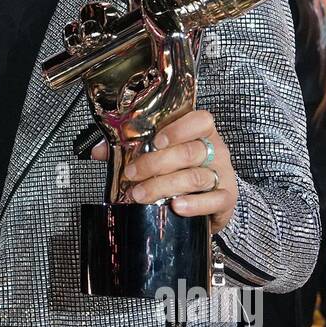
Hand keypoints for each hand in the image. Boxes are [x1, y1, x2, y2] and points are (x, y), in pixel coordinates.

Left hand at [93, 108, 237, 232]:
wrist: (211, 200)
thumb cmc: (182, 171)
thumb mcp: (160, 156)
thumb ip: (130, 149)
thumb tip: (99, 152)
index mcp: (199, 133)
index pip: (200, 120)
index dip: (178, 129)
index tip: (156, 141)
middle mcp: (215, 150)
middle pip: (189, 151)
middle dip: (155, 163)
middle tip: (131, 174)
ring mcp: (222, 174)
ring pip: (196, 177)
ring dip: (164, 186)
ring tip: (141, 195)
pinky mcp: (226, 198)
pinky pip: (215, 200)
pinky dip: (194, 204)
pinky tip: (176, 206)